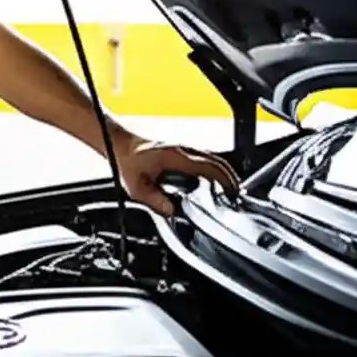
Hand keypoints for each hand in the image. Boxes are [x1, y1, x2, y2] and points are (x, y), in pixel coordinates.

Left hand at [115, 134, 240, 214]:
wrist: (120, 145)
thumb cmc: (127, 163)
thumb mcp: (136, 187)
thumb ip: (154, 200)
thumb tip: (172, 211)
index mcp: (175, 157)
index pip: (209, 166)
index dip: (224, 179)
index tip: (233, 191)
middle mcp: (183, 150)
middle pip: (216, 161)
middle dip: (229, 177)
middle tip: (236, 194)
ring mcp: (183, 148)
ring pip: (212, 159)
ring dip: (223, 172)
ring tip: (230, 189)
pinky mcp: (181, 150)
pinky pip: (204, 158)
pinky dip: (214, 168)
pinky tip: (215, 180)